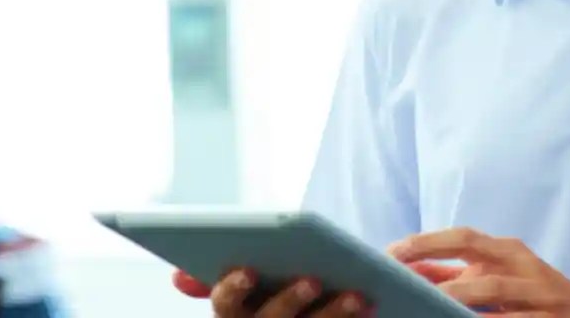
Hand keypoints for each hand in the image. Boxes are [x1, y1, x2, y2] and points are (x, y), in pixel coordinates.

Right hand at [172, 268, 368, 317]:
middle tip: (313, 280)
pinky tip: (369, 305)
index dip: (233, 288)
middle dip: (289, 301)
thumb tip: (200, 271)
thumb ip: (253, 258)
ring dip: (332, 314)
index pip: (225, 302)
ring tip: (356, 294)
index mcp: (238, 307)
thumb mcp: (272, 262)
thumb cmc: (288, 276)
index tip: (249, 271)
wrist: (320, 297)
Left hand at [388, 228, 569, 317]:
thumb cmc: (536, 298)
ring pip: (492, 287)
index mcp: (507, 251)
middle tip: (399, 278)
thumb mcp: (499, 280)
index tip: (390, 254)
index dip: (424, 242)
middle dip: (433, 261)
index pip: (461, 236)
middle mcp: (523, 265)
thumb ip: (457, 277)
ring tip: (426, 304)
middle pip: (472, 250)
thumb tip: (410, 271)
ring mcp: (539, 292)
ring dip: (457, 294)